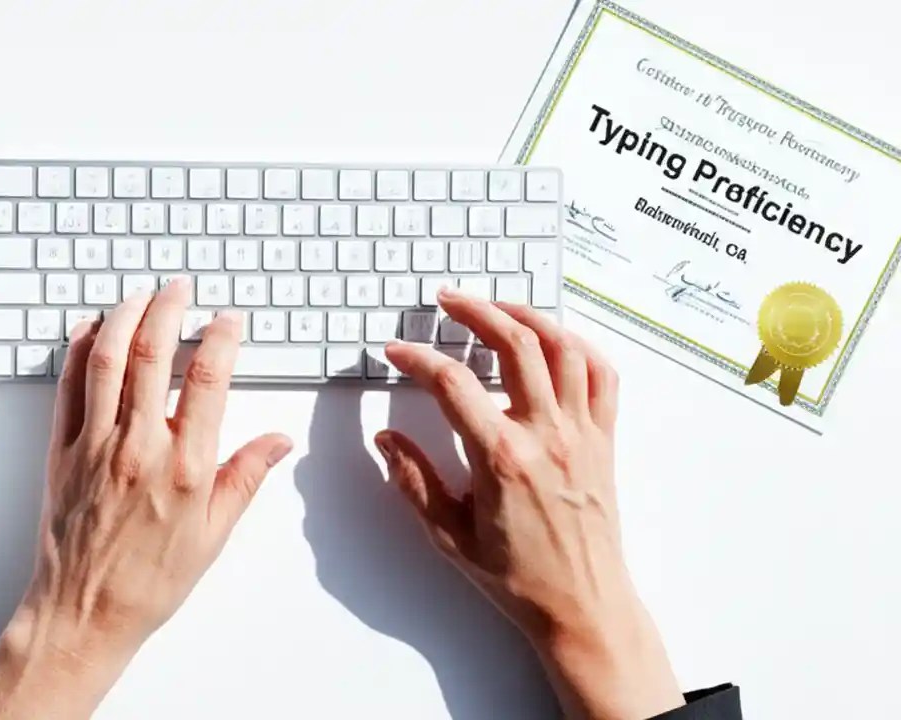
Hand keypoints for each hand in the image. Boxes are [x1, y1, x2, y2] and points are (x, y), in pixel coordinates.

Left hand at [0, 280, 291, 719]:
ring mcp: (95, 444)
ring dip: (125, 316)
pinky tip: (91, 330)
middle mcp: (139, 446)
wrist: (84, 613)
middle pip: (155, 352)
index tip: (229, 320)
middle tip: (180, 288)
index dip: (222, 337)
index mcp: (186, 466)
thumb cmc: (150, 581)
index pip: (210, 379)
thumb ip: (245, 477)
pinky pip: (68, 387)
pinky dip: (79, 350)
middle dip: (170, 307)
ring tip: (139, 296)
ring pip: (108, 359)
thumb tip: (278, 440)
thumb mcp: (214, 534)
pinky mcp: (61, 452)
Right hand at [375, 289, 683, 719]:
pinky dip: (579, 347)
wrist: (582, 606)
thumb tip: (387, 439)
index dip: (418, 359)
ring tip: (498, 307)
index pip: (452, 384)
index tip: (398, 352)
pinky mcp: (604, 441)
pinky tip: (555, 340)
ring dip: (528, 316)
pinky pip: (601, 376)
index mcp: (501, 459)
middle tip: (448, 300)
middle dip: (476, 311)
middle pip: (514, 345)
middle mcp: (546, 436)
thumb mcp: (448, 537)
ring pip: (562, 348)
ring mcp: (581, 434)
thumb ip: (413, 481)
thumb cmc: (518, 579)